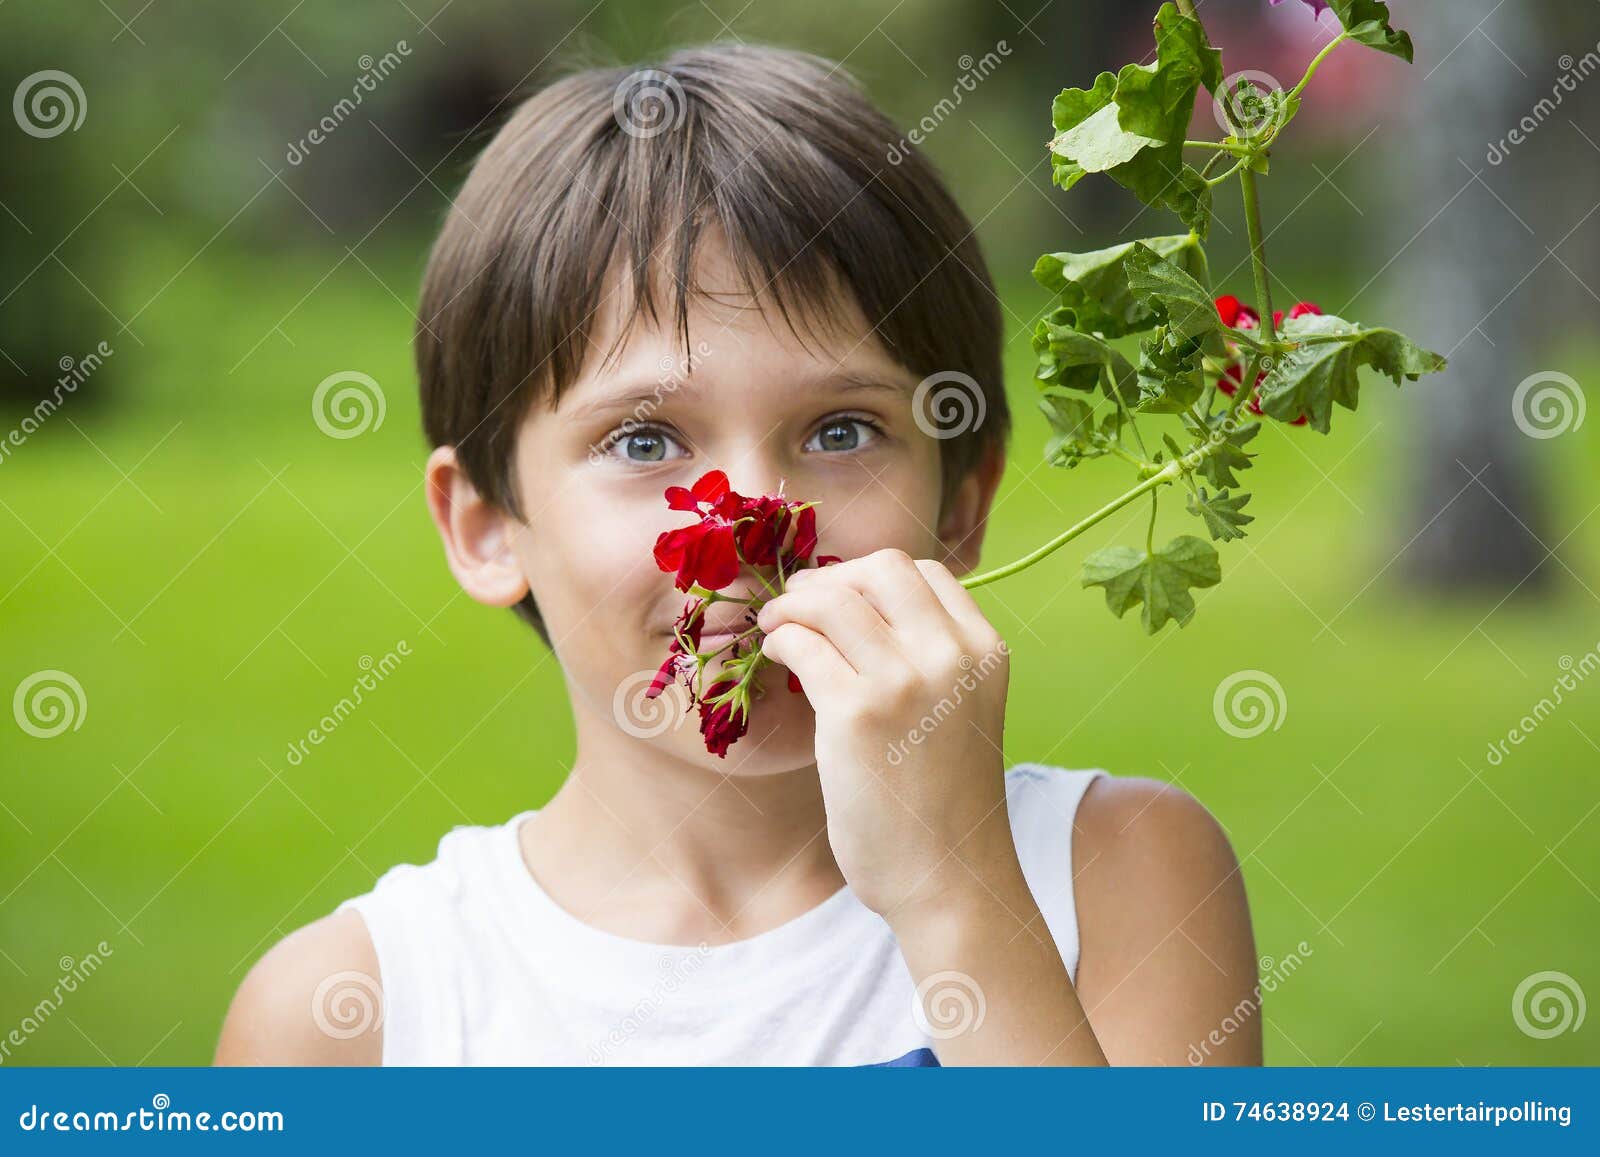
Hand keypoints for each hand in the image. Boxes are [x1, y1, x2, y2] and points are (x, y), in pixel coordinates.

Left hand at [756, 548, 1021, 926]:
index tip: (838, 597)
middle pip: (881, 569)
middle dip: (830, 578)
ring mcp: (905, 681)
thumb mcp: (961, 711)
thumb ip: (929, 659)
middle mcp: (951, 654)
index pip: (923, 573)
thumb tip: (852, 610)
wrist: (949, 879)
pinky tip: (776, 658)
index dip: (869, 577)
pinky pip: (803, 643)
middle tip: (797, 604)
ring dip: (793, 605)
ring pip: (833, 600)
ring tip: (775, 627)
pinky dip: (781, 639)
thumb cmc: (944, 803)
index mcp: (984, 650)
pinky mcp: (857, 713)